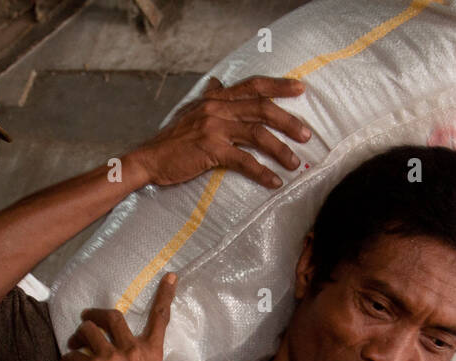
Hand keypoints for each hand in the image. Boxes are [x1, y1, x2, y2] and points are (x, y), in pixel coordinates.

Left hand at [59, 272, 176, 360]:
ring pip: (86, 332)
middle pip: (111, 316)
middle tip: (85, 317)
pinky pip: (71, 356)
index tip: (170, 275)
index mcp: (150, 354)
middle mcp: (131, 351)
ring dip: (77, 336)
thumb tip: (123, 351)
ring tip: (73, 344)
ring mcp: (109, 358)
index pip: (160, 319)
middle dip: (94, 313)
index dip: (165, 294)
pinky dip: (66, 360)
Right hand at [123, 75, 310, 189]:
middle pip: (262, 109)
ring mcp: (214, 128)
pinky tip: (274, 182)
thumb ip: (209, 98)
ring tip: (295, 163)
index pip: (253, 86)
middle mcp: (217, 108)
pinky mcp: (210, 150)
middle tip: (307, 134)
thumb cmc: (172, 140)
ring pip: (258, 135)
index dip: (278, 86)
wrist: (149, 159)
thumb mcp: (191, 111)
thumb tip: (218, 82)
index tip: (300, 89)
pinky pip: (244, 161)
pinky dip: (262, 172)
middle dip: (288, 121)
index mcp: (216, 98)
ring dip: (280, 149)